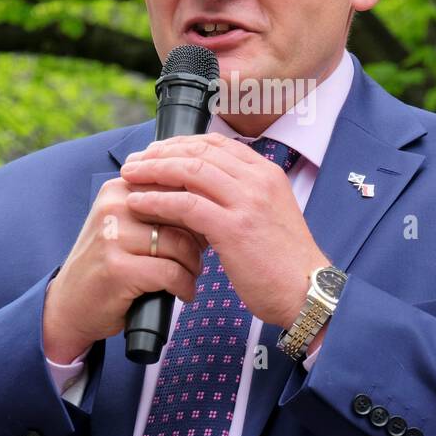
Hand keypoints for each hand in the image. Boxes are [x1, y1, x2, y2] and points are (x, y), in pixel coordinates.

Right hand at [42, 175, 207, 363]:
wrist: (69, 306)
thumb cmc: (108, 265)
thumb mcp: (128, 226)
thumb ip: (160, 209)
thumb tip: (211, 203)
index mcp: (119, 189)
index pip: (176, 185)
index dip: (199, 209)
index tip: (204, 229)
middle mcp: (114, 206)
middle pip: (182, 212)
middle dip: (199, 238)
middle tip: (198, 257)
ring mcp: (113, 236)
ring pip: (180, 244)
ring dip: (194, 266)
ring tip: (189, 276)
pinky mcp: (117, 268)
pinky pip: (171, 273)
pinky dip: (185, 286)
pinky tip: (183, 293)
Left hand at [120, 132, 331, 327]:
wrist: (306, 292)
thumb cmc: (284, 261)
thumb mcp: (267, 216)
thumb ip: (240, 198)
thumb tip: (201, 194)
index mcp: (267, 174)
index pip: (217, 143)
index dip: (181, 143)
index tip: (157, 151)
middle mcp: (258, 181)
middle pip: (199, 152)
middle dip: (161, 153)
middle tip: (135, 161)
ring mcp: (247, 202)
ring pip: (189, 172)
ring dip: (153, 171)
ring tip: (129, 176)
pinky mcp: (233, 228)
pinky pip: (185, 206)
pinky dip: (157, 201)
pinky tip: (138, 203)